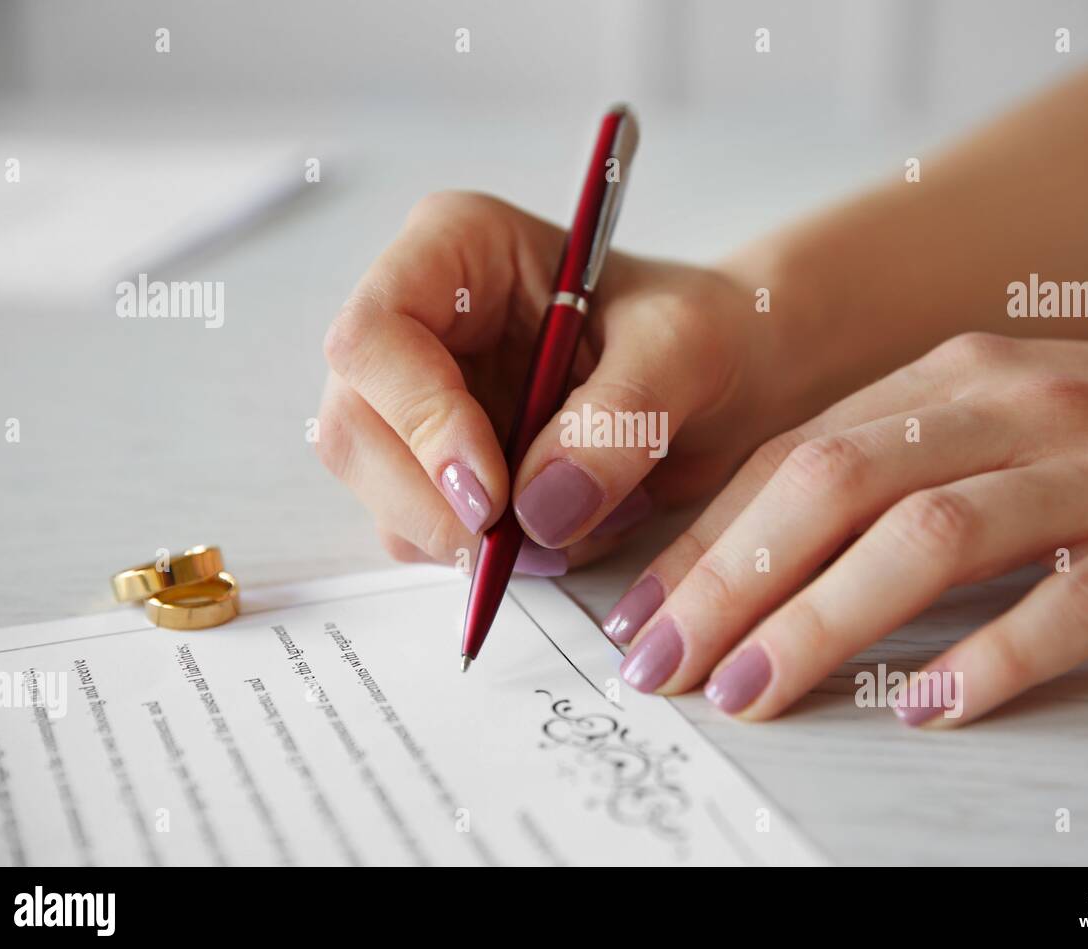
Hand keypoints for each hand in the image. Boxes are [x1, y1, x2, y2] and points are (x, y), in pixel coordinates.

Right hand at [317, 192, 816, 573]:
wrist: (731, 380)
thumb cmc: (705, 332)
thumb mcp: (685, 351)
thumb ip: (619, 417)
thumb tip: (539, 509)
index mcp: (457, 250)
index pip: (374, 335)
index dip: (417, 419)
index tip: (490, 496)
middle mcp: (420, 323)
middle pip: (356, 427)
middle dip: (434, 503)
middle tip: (521, 546)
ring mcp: (420, 401)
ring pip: (381, 493)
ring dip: (472, 539)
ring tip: (583, 519)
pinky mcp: (441, 467)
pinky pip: (427, 534)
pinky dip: (493, 558)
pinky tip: (568, 527)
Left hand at [605, 333, 1087, 724]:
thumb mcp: (993, 418)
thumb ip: (889, 462)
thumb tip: (757, 546)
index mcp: (952, 378)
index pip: (793, 455)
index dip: (705, 537)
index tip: (641, 612)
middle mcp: (1014, 407)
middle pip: (837, 485)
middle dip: (733, 582)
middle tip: (668, 664)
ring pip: (928, 538)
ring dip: (822, 621)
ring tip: (754, 692)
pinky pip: (1070, 604)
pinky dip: (989, 658)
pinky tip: (925, 707)